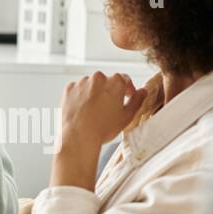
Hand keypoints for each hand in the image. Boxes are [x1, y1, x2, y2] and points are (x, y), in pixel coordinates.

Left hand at [50, 71, 146, 189]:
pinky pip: (77, 90)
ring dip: (94, 94)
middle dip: (109, 92)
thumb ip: (137, 101)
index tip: (126, 97)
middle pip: (107, 82)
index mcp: (115, 82)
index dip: (127, 90)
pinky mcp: (69, 88)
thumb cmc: (103, 128)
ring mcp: (82, 82)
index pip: (125, 80)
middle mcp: (98, 77)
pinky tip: (82, 110)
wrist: (79, 136)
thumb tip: (143, 92)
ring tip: (93, 112)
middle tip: (108, 109)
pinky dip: (80, 97)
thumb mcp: (127, 116)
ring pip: (91, 85)